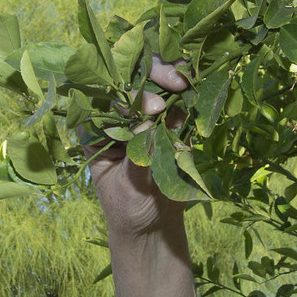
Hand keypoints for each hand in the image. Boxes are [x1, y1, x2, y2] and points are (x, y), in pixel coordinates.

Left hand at [84, 56, 189, 233]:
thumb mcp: (128, 185)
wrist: (152, 224)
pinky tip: (199, 85)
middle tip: (178, 81)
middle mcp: (120, 115)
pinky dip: (190, 89)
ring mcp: (146, 114)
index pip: (108, 98)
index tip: (155, 107)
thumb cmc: (128, 207)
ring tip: (189, 76)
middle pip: (131, 78)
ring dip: (175, 73)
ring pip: (157, 81)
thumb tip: (146, 123)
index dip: (131, 94)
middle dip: (155, 72)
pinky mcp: (170, 121)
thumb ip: (137, 155)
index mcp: (97, 128)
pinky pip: (180, 98)